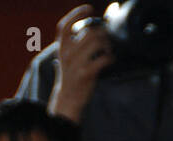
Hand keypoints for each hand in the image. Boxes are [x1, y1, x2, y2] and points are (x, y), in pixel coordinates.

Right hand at [50, 6, 113, 121]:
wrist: (67, 98)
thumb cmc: (73, 74)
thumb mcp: (70, 56)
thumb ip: (80, 39)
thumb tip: (104, 16)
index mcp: (62, 48)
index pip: (64, 26)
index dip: (76, 14)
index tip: (89, 9)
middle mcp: (66, 55)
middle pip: (89, 32)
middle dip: (103, 34)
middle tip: (106, 41)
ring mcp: (75, 64)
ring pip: (97, 42)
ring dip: (108, 45)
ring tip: (107, 51)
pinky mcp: (85, 74)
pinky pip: (103, 58)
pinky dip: (110, 58)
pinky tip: (109, 61)